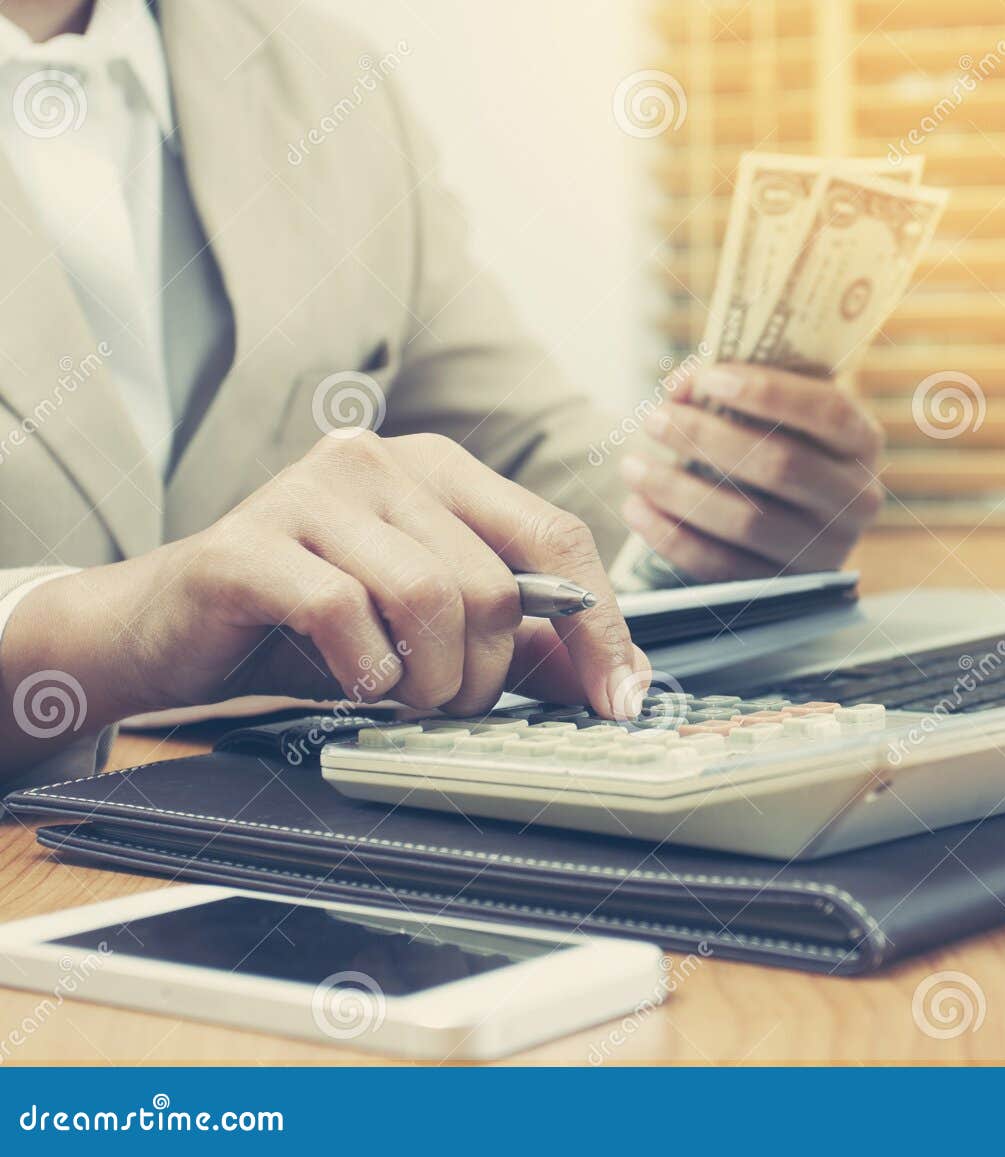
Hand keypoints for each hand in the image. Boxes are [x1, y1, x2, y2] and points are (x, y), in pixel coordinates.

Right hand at [1, 432, 645, 763]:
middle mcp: (381, 461)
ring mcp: (311, 492)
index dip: (599, 627)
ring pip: (432, 597)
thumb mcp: (428, 634)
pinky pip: (344, 612)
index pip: (557, 535)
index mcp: (439, 470)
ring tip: (400, 698)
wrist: (165, 632)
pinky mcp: (247, 542)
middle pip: (497, 583)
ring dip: (430, 679)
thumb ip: (519, 643)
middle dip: (489, 675)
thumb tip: (615, 679)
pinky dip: (363, 669)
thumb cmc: (306, 628)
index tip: (618, 701)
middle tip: (450, 706)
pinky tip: (351, 681)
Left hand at [621, 363, 885, 580]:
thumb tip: (682, 385)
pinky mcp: (783, 588)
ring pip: (748, 522)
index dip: (768, 392)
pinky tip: (638, 510)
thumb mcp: (773, 406)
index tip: (709, 378)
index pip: (828, 412)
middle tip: (653, 420)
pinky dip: (673, 537)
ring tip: (632, 466)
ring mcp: (823, 551)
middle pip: (781, 467)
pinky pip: (723, 567)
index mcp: (863, 442)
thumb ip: (732, 385)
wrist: (791, 517)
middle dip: (707, 439)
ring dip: (679, 491)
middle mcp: (856, 500)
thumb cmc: (776, 440)